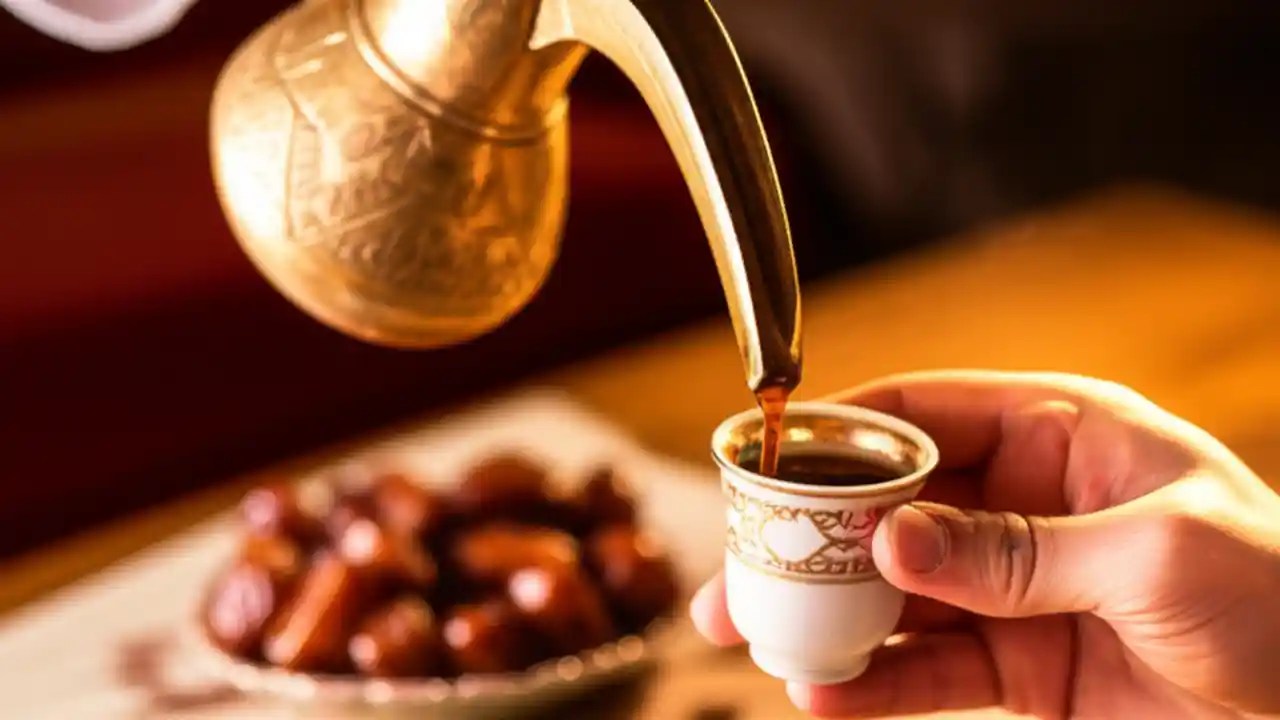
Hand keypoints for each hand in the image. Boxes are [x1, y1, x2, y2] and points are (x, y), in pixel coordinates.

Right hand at [691, 370, 1279, 717]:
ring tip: (755, 636)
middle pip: (891, 508)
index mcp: (1065, 436)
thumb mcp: (1156, 553)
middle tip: (739, 564)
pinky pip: (928, 668)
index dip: (843, 435)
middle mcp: (1027, 504)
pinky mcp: (1019, 668)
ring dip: (824, 616)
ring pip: (895, 594)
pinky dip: (873, 682)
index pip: (925, 415)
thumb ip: (1018, 549)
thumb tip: (897, 540)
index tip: (771, 461)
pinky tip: (824, 692)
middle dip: (811, 536)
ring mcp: (1016, 590)